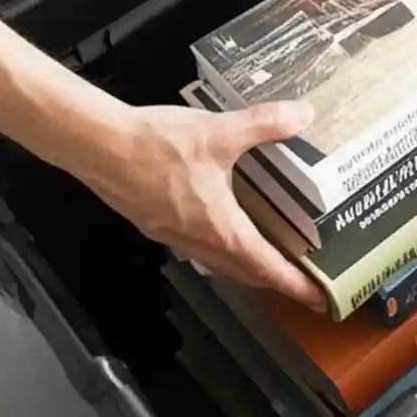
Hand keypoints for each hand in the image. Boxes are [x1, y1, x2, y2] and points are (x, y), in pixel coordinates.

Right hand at [77, 100, 327, 312]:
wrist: (98, 145)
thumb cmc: (156, 144)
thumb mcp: (219, 131)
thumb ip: (265, 123)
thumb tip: (304, 116)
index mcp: (220, 229)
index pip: (267, 269)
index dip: (295, 286)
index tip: (319, 299)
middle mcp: (198, 242)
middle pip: (245, 273)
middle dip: (275, 280)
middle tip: (302, 280)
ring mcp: (174, 237)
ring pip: (219, 263)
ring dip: (246, 266)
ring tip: (269, 255)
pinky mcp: (157, 224)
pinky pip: (197, 249)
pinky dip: (220, 249)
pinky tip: (222, 226)